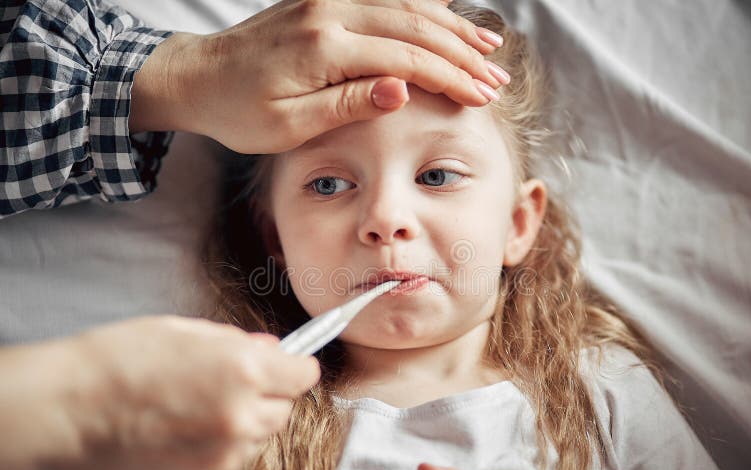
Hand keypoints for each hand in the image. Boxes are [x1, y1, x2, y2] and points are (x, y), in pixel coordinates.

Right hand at [0, 315, 318, 469]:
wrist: (67, 410)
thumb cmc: (117, 360)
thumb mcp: (185, 331)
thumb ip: (237, 343)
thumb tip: (269, 350)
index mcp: (242, 370)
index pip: (304, 374)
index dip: (296, 365)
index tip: (288, 363)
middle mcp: (241, 415)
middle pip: (286, 409)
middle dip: (271, 392)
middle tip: (237, 379)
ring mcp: (223, 453)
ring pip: (261, 436)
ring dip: (249, 419)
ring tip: (205, 402)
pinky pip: (233, 458)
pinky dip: (225, 442)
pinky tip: (189, 425)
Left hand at [131, 0, 509, 152]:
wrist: (199, 77)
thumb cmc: (239, 110)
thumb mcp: (289, 125)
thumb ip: (347, 104)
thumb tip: (402, 89)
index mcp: (323, 47)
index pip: (406, 57)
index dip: (450, 77)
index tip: (482, 96)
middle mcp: (329, 12)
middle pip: (415, 24)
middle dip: (462, 53)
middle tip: (498, 78)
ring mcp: (327, 0)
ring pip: (406, 4)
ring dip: (451, 25)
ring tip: (488, 47)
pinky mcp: (324, 1)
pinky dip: (422, 5)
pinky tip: (447, 9)